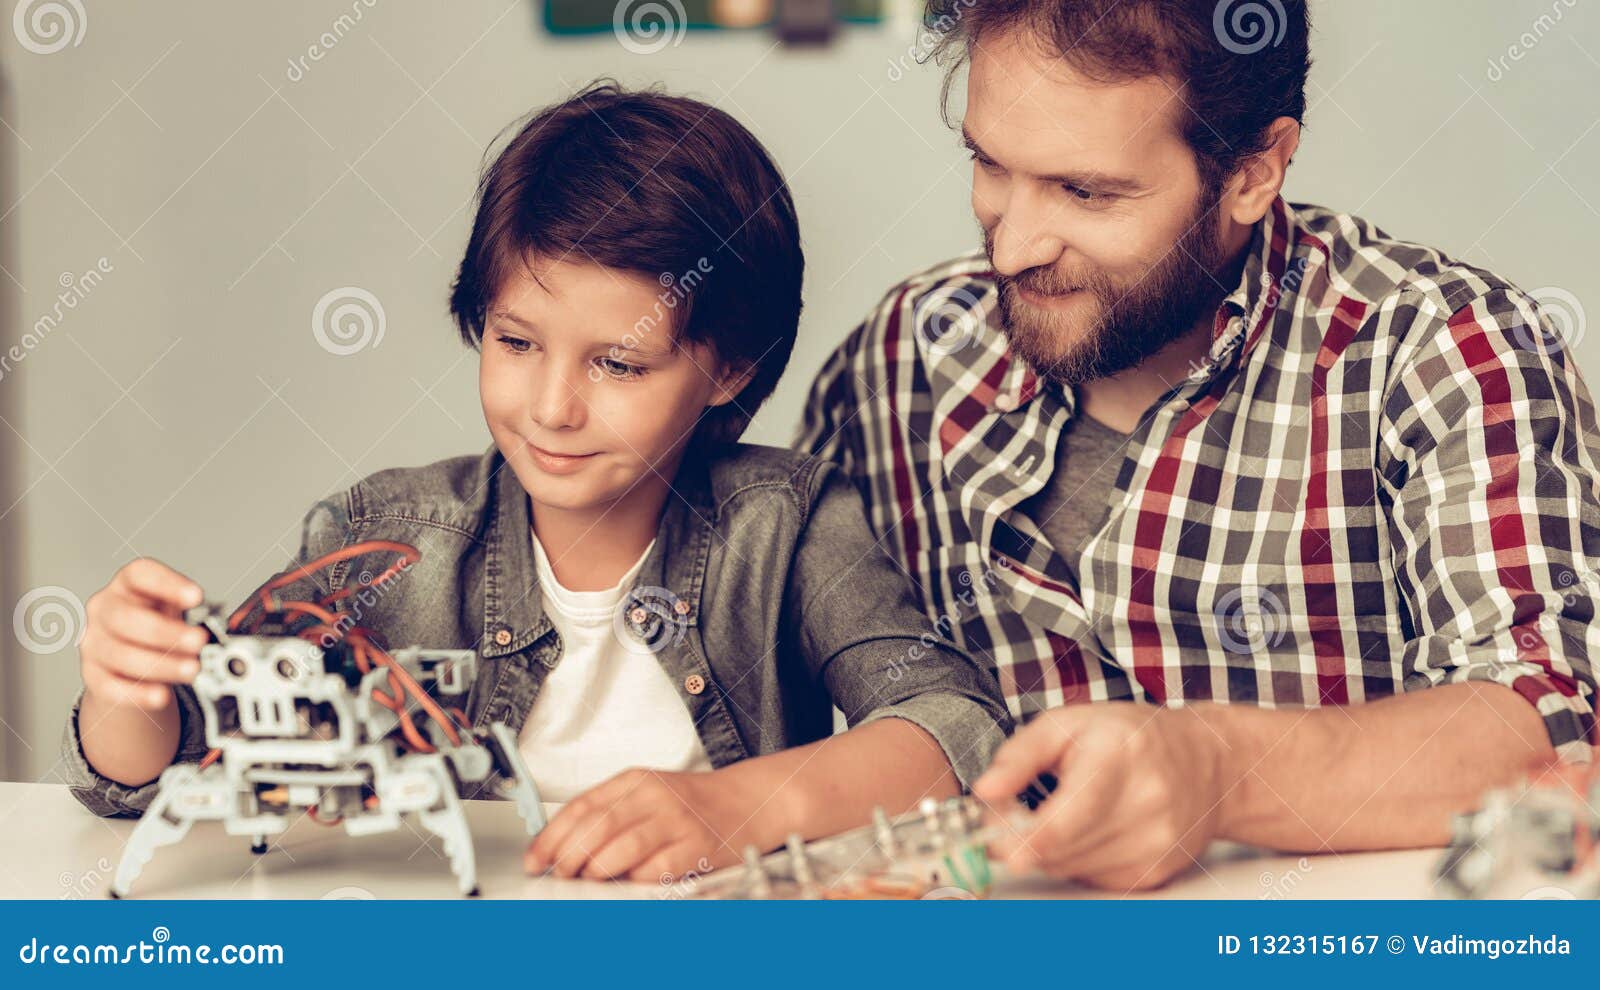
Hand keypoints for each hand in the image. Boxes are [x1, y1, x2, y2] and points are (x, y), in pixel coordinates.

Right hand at [80, 558, 206, 710]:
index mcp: (127, 585)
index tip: (196, 597)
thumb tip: (221, 631)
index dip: (167, 584)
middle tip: (199, 641)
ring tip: (192, 670)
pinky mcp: (93, 675)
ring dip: (161, 665)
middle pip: (126, 618)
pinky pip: (111, 686)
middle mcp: (105, 610)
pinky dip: (138, 693)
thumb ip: (192, 614)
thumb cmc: (158, 625)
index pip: (140, 574)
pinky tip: (161, 695)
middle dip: (166, 632)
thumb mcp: (175, 610)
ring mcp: (94, 643)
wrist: (132, 660)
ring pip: (121, 655)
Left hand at [524, 768, 747, 882]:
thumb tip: (563, 846)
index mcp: (635, 781)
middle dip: (569, 854)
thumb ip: (609, 813)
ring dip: (597, 868)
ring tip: (588, 879)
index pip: (583, 805)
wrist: (745, 802)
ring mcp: (677, 820)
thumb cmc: (691, 803)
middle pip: (599, 825)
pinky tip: (628, 882)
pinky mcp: (697, 846)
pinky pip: (658, 868)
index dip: (552, 835)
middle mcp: (655, 796)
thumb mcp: (647, 794)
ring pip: (625, 846)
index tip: (536, 858)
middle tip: (559, 872)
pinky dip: (637, 879)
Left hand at [973, 703, 1228, 890]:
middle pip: (1063, 846)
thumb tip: (984, 791)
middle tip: (1003, 816)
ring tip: (1055, 812)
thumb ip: (1019, 756)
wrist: (1206, 763)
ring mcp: (1154, 844)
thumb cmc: (1129, 737)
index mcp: (1119, 756)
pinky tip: (1088, 829)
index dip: (1033, 837)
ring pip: (1070, 867)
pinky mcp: (1154, 873)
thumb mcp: (1068, 724)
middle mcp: (1145, 805)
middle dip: (1019, 838)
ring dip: (1046, 849)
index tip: (1003, 851)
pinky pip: (1091, 878)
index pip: (1074, 812)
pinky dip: (1075, 859)